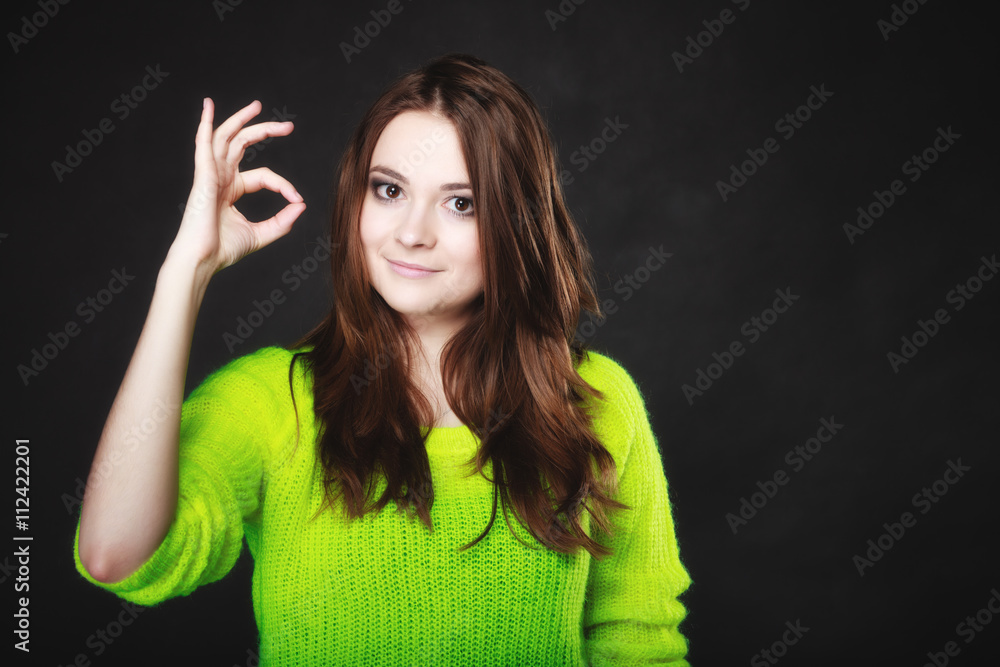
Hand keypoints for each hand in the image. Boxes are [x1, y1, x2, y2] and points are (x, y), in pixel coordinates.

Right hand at [168, 98, 305, 275]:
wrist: (202, 260)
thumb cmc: (223, 250)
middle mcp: (220, 178)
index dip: (283, 184)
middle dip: (265, 131)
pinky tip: (208, 106)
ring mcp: (210, 175)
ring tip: (257, 106)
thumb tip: (302, 205)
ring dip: (241, 119)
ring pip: (225, 137)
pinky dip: (206, 124)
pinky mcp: (203, 176)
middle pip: (243, 145)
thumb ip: (282, 221)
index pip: (264, 175)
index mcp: (231, 190)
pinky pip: (203, 144)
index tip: (297, 199)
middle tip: (288, 126)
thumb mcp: (262, 234)